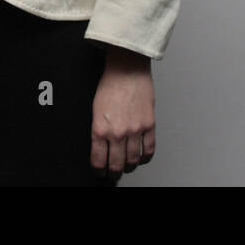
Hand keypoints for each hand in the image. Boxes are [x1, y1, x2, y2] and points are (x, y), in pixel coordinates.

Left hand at [90, 46, 154, 181]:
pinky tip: (141, 158)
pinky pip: (149, 150)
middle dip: (113, 174)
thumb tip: (101, 146)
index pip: (98, 160)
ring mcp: (135, 130)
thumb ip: (99, 129)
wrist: (127, 69)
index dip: (98, 171)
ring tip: (125, 167)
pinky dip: (145, 158)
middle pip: (116, 165)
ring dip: (128, 167)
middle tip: (112, 176)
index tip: (99, 174)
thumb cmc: (110, 84)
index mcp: (100, 128)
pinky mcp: (149, 125)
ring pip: (132, 160)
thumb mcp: (95, 109)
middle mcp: (117, 132)